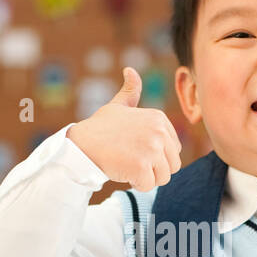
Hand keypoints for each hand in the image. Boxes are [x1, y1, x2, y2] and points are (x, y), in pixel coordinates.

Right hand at [66, 67, 182, 191]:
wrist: (82, 143)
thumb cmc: (100, 127)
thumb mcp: (118, 106)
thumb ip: (130, 91)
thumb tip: (130, 70)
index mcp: (159, 118)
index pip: (174, 149)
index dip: (157, 156)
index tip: (136, 149)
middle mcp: (159, 132)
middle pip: (173, 165)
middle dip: (155, 169)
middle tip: (133, 161)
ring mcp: (152, 149)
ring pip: (164, 177)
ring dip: (147, 178)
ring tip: (128, 165)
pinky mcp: (142, 166)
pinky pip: (149, 186)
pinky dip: (136, 184)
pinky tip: (123, 172)